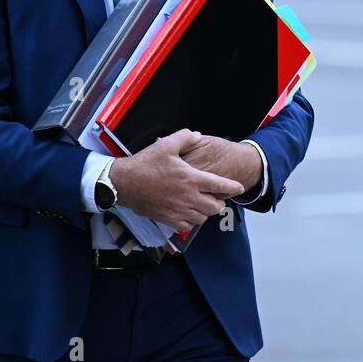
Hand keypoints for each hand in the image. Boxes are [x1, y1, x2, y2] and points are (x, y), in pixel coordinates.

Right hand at [109, 129, 246, 234]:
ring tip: (203, 204)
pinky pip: (187, 225)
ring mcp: (178, 210)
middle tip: (217, 197)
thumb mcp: (166, 144)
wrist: (123, 183)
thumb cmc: (145, 163)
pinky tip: (189, 213)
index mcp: (191, 179)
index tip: (239, 188)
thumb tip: (197, 135)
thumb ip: (185, 137)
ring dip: (206, 212)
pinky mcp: (167, 218)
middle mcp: (188, 197)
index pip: (220, 186)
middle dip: (220, 202)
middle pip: (215, 207)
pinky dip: (192, 221)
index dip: (233, 187)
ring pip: (202, 218)